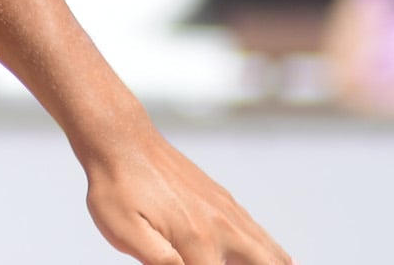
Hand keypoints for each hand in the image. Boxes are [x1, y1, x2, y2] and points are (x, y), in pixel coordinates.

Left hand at [81, 131, 290, 264]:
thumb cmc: (118, 187)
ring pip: (268, 249)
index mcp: (197, 240)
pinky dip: (270, 250)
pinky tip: (275, 258)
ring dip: (275, 263)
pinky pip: (257, 230)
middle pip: (265, 264)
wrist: (123, 141)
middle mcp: (220, 226)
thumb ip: (160, 262)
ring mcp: (225, 210)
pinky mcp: (222, 199)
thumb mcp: (125, 232)